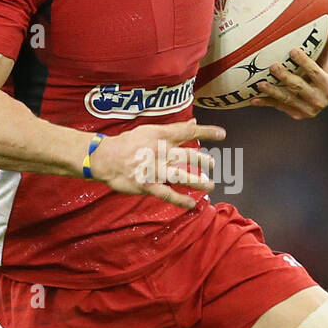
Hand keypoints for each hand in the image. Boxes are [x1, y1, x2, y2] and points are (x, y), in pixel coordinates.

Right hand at [87, 119, 226, 209]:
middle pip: (189, 156)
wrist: (105, 159)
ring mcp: (155, 170)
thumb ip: (173, 129)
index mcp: (161, 136)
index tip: (222, 135)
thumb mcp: (149, 130)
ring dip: (199, 182)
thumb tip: (193, 123)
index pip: (189, 132)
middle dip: (204, 161)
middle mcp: (161, 152)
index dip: (207, 132)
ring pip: (182, 177)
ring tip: (210, 185)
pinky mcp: (148, 185)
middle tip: (213, 164)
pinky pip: (168, 195)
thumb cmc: (127, 143)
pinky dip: (181, 200)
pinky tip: (192, 204)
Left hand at [252, 10, 327, 118]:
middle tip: (272, 66)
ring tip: (259, 83)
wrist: (326, 98)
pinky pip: (279, 107)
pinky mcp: (296, 114)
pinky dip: (266, 103)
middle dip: (285, 77)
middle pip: (299, 87)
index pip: (316, 72)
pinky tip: (253, 98)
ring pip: (287, 99)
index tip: (293, 51)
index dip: (305, 63)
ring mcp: (307, 109)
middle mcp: (319, 100)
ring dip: (272, 92)